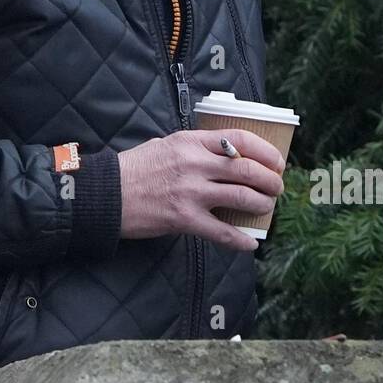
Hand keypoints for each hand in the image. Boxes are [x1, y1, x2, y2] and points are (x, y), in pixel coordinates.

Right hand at [117, 128, 285, 251]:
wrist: (106, 194)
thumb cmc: (135, 168)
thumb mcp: (165, 144)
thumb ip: (194, 148)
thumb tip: (225, 156)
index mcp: (190, 141)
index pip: (239, 138)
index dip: (265, 150)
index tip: (276, 161)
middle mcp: (194, 164)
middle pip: (248, 169)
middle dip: (270, 181)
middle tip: (276, 188)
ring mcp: (190, 192)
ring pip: (242, 198)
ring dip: (261, 205)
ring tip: (265, 209)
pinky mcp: (184, 219)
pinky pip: (222, 232)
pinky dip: (241, 240)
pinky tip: (250, 243)